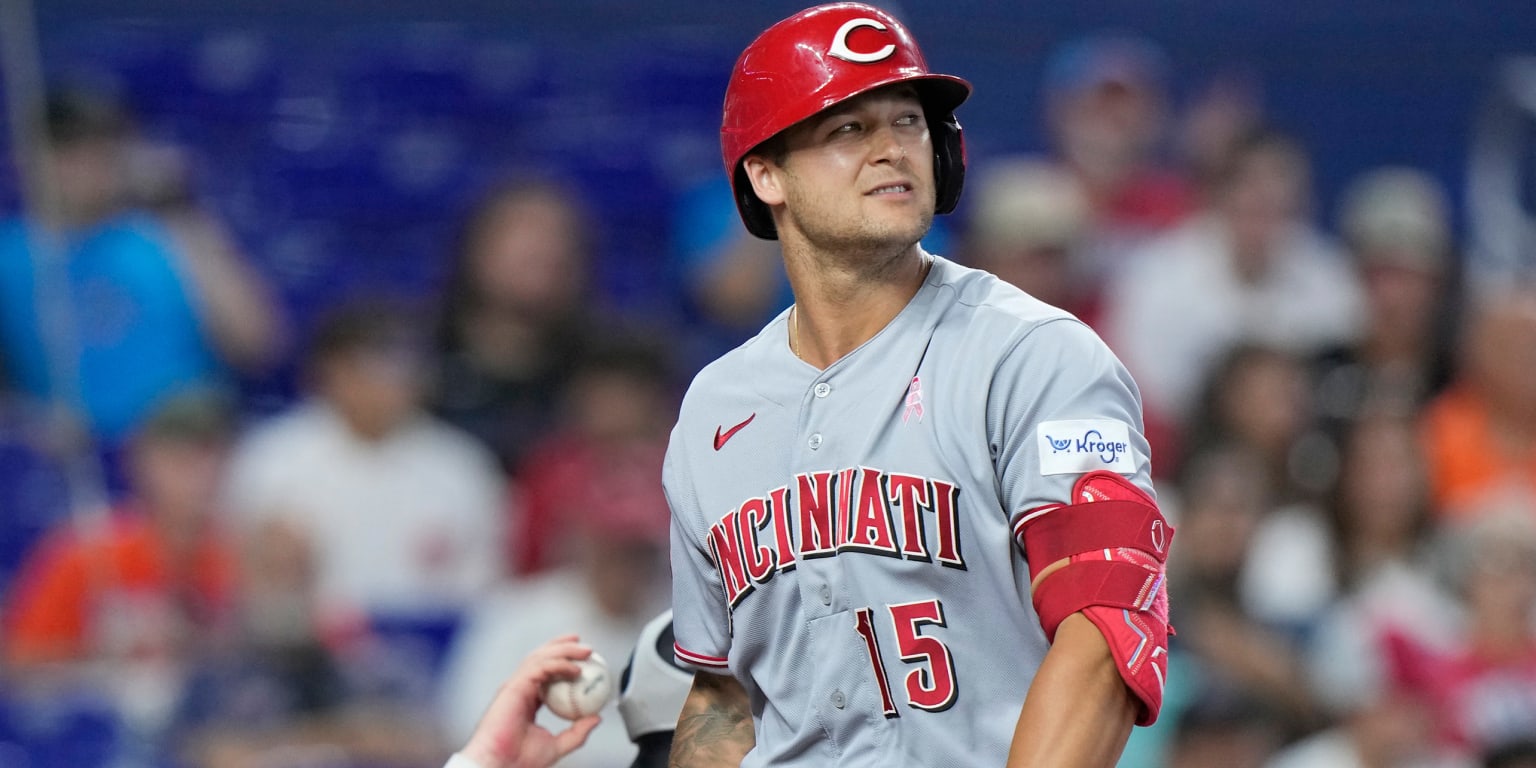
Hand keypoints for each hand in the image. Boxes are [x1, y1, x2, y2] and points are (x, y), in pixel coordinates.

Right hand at [459, 635, 601, 767]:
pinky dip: (559, 664)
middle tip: (584, 645)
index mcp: (527, 699)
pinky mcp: (513, 686)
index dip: (563, 661)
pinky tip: (575, 669)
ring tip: (585, 650)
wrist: (502, 765)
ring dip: (565, 650)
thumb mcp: (557, 745)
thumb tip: (596, 718)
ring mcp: (515, 686)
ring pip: (541, 657)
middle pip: (541, 658)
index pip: (546, 673)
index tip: (583, 658)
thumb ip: (577, 732)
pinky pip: (540, 668)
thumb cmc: (520, 760)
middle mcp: (520, 689)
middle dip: (563, 646)